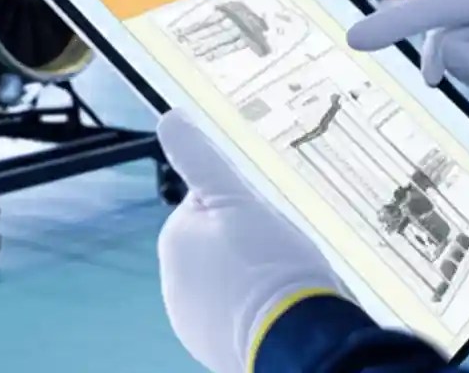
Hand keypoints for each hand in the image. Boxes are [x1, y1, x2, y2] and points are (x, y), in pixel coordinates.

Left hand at [156, 110, 346, 372]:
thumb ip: (200, 160)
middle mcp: (175, 284)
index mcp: (175, 241)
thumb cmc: (270, 265)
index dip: (244, 207)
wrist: (299, 342)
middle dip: (249, 244)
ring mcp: (195, 323)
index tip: (265, 224)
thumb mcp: (237, 199)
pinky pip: (242, 317)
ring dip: (256, 278)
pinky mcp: (218, 350)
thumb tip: (169, 118)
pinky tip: (283, 312)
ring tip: (284, 284)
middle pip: (221, 245)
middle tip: (280, 254)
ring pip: (233, 282)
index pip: (211, 205)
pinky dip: (260, 312)